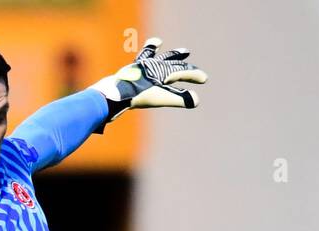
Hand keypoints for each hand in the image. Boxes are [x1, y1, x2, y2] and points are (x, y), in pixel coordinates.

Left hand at [91, 37, 206, 124]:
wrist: (114, 94)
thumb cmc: (138, 95)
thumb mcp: (161, 97)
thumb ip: (179, 98)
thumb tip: (196, 101)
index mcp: (161, 69)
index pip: (181, 71)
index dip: (193, 74)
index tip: (204, 78)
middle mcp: (151, 65)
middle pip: (168, 62)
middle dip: (179, 60)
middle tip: (186, 54)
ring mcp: (139, 68)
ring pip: (150, 56)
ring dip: (155, 50)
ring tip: (157, 42)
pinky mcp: (128, 73)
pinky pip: (135, 64)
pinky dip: (138, 61)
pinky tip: (138, 62)